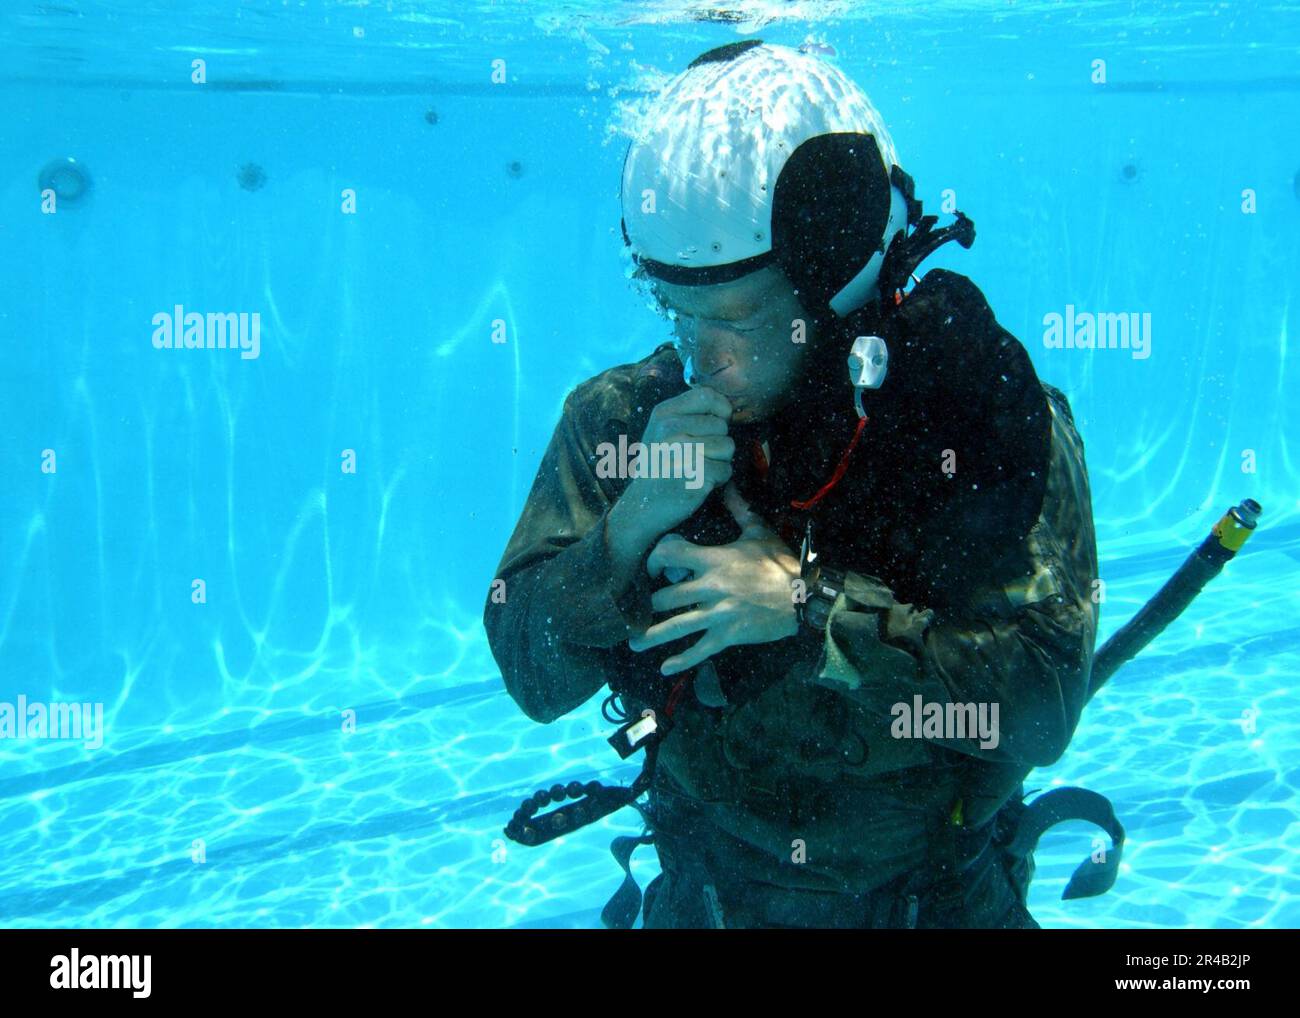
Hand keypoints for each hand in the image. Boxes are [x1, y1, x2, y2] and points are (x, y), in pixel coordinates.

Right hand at [614, 386, 734, 539]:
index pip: (708, 396)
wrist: (642, 505)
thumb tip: (727, 406)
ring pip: (728, 447)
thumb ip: (690, 414)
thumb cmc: (660, 465)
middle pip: (722, 425)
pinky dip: (718, 480)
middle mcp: (671, 429)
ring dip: (720, 461)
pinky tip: (699, 482)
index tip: (715, 425)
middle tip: (698, 456)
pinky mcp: (695, 475)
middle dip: (719, 442)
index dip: (721, 410)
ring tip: (698, 468)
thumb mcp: (662, 430)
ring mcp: (682, 452)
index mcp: (663, 413)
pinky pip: (726, 470)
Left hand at [629, 483, 800, 674]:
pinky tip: (666, 668)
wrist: (805, 596)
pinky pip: (700, 649)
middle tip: (638, 608)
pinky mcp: (729, 634)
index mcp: (714, 560)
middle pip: (666, 596)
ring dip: (652, 636)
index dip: (655, 559)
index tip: (652, 567)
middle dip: (649, 603)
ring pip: (677, 627)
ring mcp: (718, 613)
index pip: (670, 554)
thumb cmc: (781, 563)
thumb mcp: (759, 532)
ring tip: (633, 643)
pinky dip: (682, 660)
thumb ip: (739, 509)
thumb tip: (728, 484)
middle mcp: (711, 587)